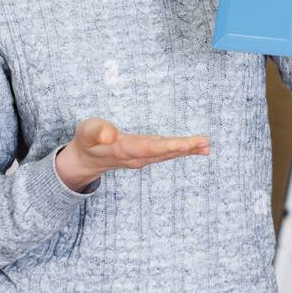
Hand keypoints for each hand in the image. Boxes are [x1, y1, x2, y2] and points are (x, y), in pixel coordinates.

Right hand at [56, 118, 210, 190]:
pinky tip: (199, 148)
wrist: (86, 160)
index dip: (165, 147)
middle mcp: (136, 157)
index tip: (183, 144)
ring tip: (206, 145)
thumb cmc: (87, 141)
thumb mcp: (86, 132)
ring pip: (168, 154)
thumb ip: (97, 132)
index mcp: (123, 150)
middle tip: (204, 143)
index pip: (147, 148)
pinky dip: (184, 150)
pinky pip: (168, 153)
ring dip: (188, 150)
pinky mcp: (148, 155)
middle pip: (163, 153)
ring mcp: (143, 158)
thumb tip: (110, 134)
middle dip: (184, 148)